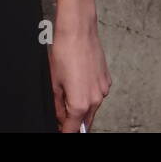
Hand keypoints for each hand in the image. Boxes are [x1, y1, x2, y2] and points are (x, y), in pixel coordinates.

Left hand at [49, 15, 110, 131]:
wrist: (78, 31)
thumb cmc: (65, 51)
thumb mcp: (54, 82)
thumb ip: (57, 105)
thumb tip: (58, 116)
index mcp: (80, 103)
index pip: (72, 129)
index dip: (64, 130)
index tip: (60, 129)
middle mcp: (95, 99)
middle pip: (85, 121)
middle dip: (74, 121)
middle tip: (63, 116)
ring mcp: (103, 90)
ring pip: (92, 107)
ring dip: (82, 106)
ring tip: (69, 92)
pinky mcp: (106, 80)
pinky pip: (97, 94)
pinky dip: (89, 94)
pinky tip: (79, 82)